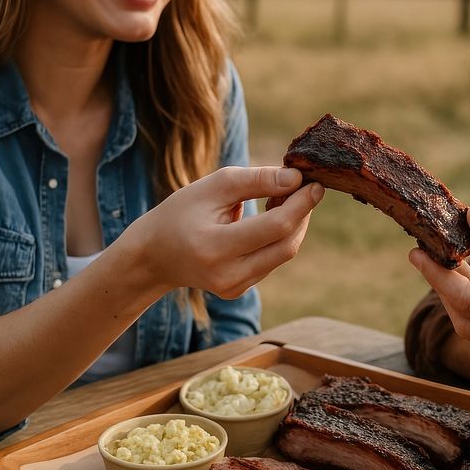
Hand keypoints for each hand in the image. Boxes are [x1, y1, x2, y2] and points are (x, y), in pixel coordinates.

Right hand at [123, 166, 322, 298]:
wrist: (154, 254)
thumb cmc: (182, 213)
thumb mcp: (214, 186)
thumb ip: (256, 180)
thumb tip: (297, 179)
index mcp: (216, 247)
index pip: (275, 228)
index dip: (300, 205)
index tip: (315, 183)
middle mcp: (228, 275)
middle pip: (286, 245)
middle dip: (302, 214)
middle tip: (304, 187)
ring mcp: (234, 287)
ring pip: (283, 254)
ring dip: (293, 224)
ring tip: (283, 197)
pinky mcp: (239, 290)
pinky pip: (272, 261)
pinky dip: (280, 237)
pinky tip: (273, 217)